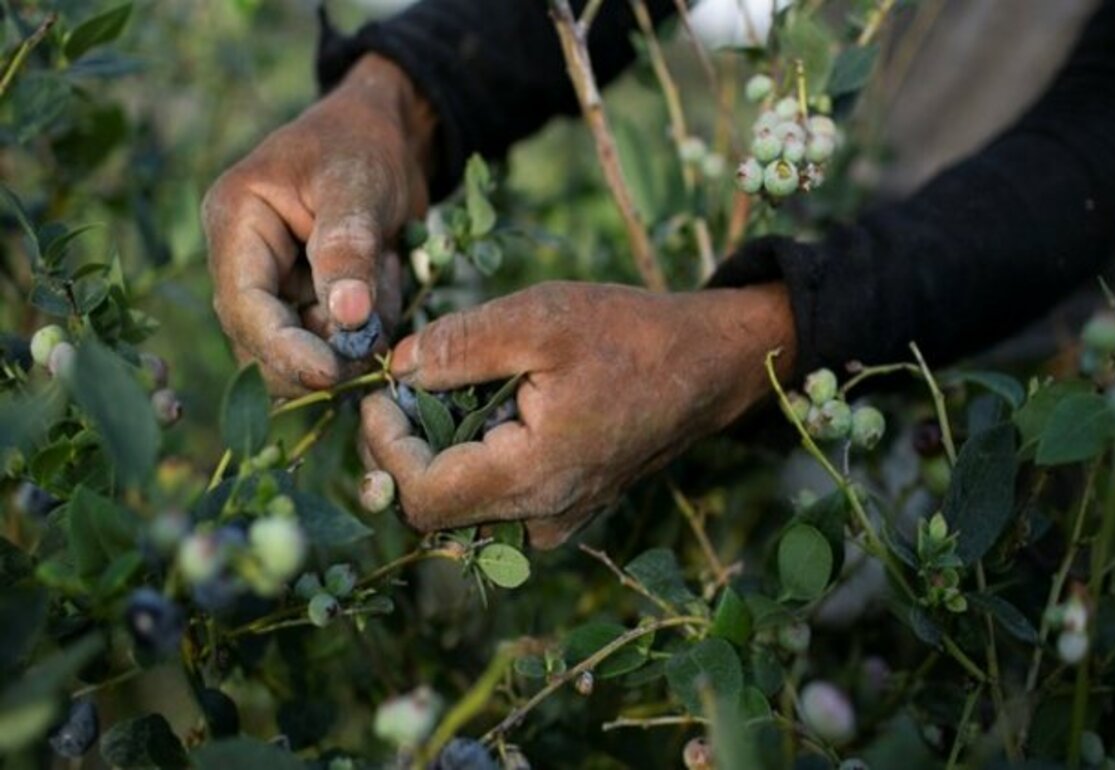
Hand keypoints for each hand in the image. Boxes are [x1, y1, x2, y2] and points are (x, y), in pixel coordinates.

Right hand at [202, 55, 435, 394]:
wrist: (386, 136)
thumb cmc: (363, 144)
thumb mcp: (357, 187)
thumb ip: (349, 250)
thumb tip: (349, 320)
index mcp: (235, 224)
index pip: (245, 308)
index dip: (285, 350)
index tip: (333, 374)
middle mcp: (243, 262)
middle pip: (263, 343)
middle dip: (323, 352)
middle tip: (379, 333)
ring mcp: (274, 285)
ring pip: (304, 349)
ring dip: (355, 335)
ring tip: (389, 268)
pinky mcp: (307, 300)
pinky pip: (335, 340)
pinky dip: (371, 325)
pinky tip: (390, 273)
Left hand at [359, 281, 795, 547]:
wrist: (710, 364)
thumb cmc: (632, 336)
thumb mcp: (540, 318)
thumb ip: (460, 345)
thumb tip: (397, 367)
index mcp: (534, 477)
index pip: (423, 498)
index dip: (384, 448)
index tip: (377, 394)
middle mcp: (544, 516)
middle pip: (437, 509)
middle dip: (404, 449)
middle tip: (402, 388)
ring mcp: (559, 517)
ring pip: (465, 505)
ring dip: (438, 452)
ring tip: (444, 389)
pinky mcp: (569, 505)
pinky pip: (498, 497)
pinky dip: (473, 457)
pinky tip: (484, 407)